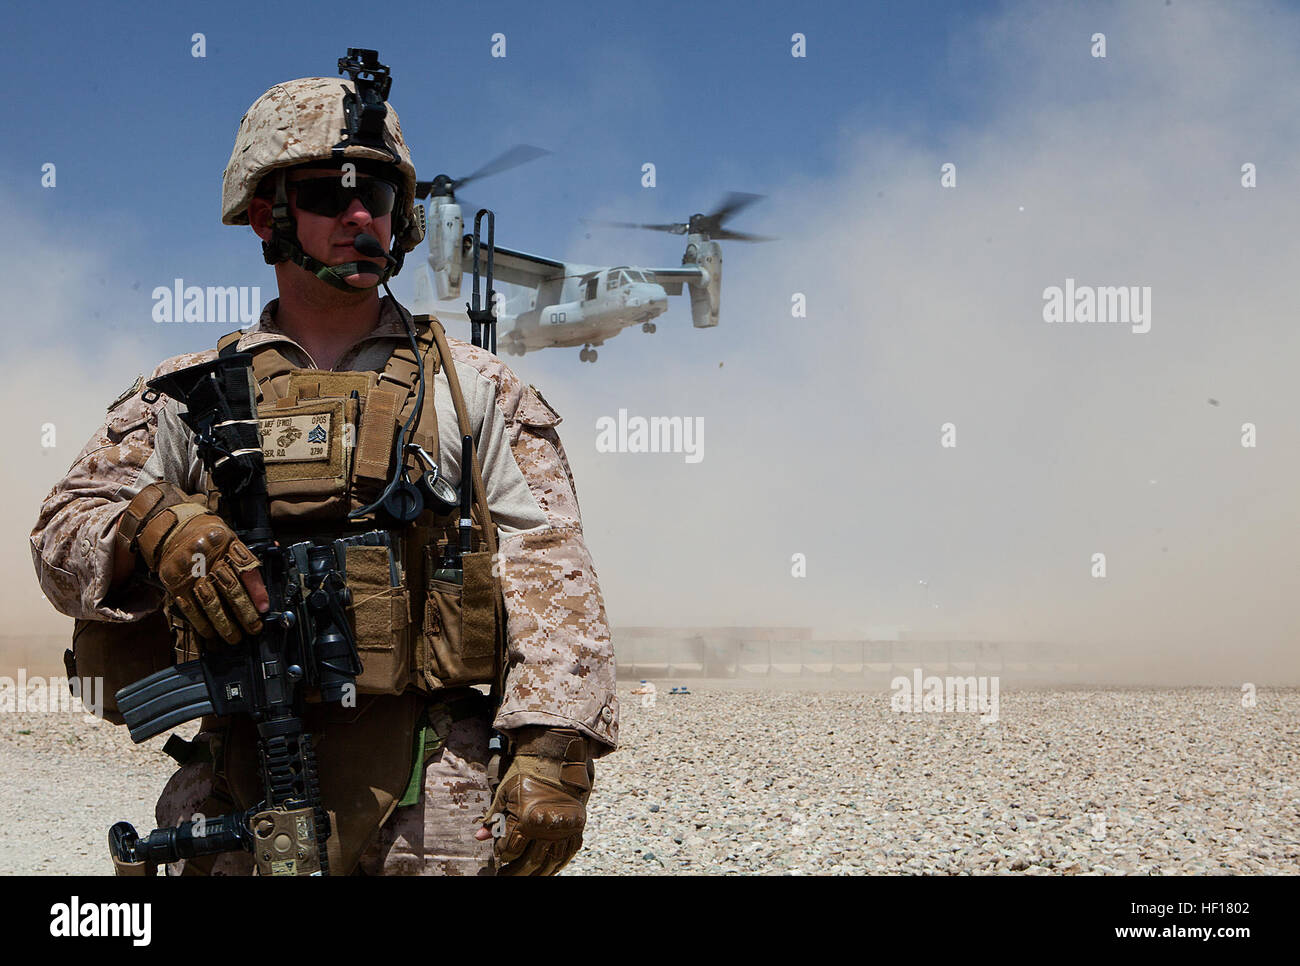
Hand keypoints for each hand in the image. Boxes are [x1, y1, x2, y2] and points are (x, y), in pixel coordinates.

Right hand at [121, 483, 268, 643]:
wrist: (171, 527)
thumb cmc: (207, 535)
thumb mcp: (230, 537)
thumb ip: (245, 558)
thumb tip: (266, 577)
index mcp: (226, 542)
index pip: (245, 568)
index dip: (257, 590)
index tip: (264, 608)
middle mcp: (207, 556)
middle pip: (229, 587)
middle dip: (243, 612)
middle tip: (253, 629)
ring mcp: (189, 570)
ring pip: (209, 600)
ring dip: (223, 623)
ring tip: (234, 637)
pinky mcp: (174, 581)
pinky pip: (189, 606)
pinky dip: (201, 622)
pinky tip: (211, 633)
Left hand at [476, 728, 593, 875]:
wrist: (556, 759)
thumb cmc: (527, 774)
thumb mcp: (505, 792)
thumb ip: (494, 817)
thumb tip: (480, 837)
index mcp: (525, 818)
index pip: (509, 849)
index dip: (501, 854)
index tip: (499, 857)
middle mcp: (546, 826)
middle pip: (529, 862)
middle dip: (515, 872)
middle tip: (506, 876)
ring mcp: (564, 829)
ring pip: (549, 863)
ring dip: (536, 874)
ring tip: (526, 876)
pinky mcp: (576, 828)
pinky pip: (567, 855)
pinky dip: (556, 865)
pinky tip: (546, 870)